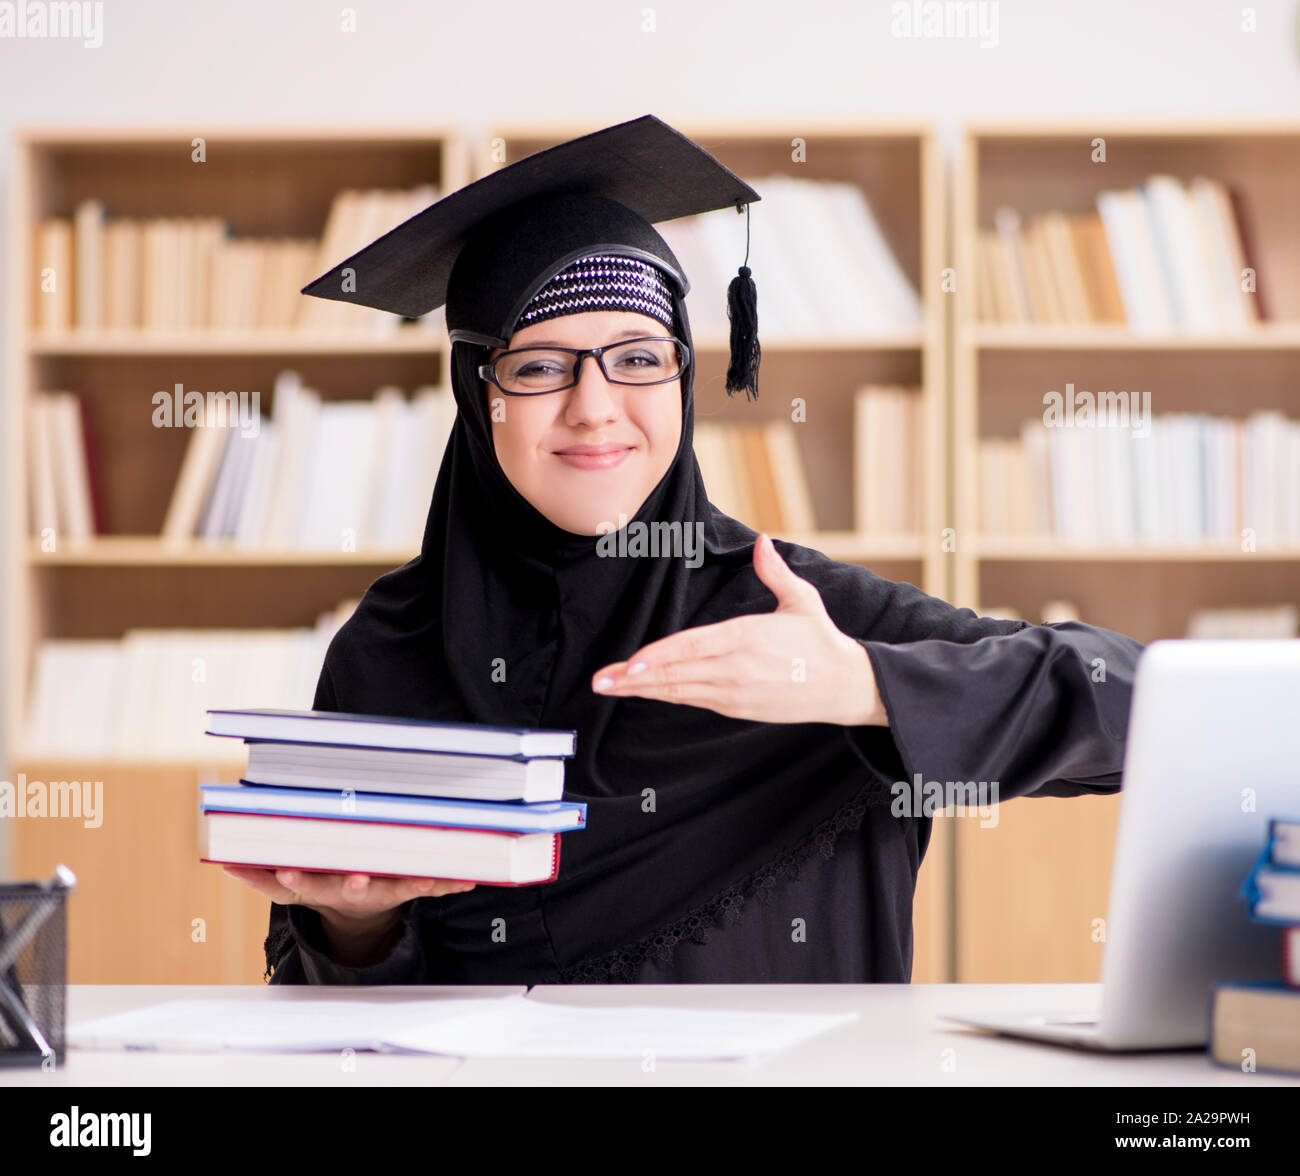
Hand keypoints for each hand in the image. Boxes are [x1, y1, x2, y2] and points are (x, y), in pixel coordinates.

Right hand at [223, 866, 474, 963]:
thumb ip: (259, 872)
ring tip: (430, 880)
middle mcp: (355, 890)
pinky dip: (453, 882)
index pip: (303, 884)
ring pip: (401, 888)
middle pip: (353, 889)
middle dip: (354, 884)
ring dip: (415, 885)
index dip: (294, 879)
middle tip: (355, 879)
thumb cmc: (324, 881)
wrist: (360, 913)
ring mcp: (386, 890)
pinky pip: (435, 884)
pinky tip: (474, 877)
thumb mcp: (289, 884)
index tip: (286, 872)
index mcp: (323, 886)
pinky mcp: (412, 886)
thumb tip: (222, 859)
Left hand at [591, 533, 887, 725]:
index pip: (693, 647)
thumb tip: (763, 542)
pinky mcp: (737, 707)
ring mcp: (735, 691)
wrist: (845, 687)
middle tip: (600, 680)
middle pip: (677, 673)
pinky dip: (666, 694)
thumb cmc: (821, 641)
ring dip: (642, 689)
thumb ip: (775, 573)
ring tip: (610, 686)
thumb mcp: (801, 601)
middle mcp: (737, 668)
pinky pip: (693, 699)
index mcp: (748, 637)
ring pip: (679, 690)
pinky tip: (643, 690)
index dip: (660, 655)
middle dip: (635, 677)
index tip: (631, 661)